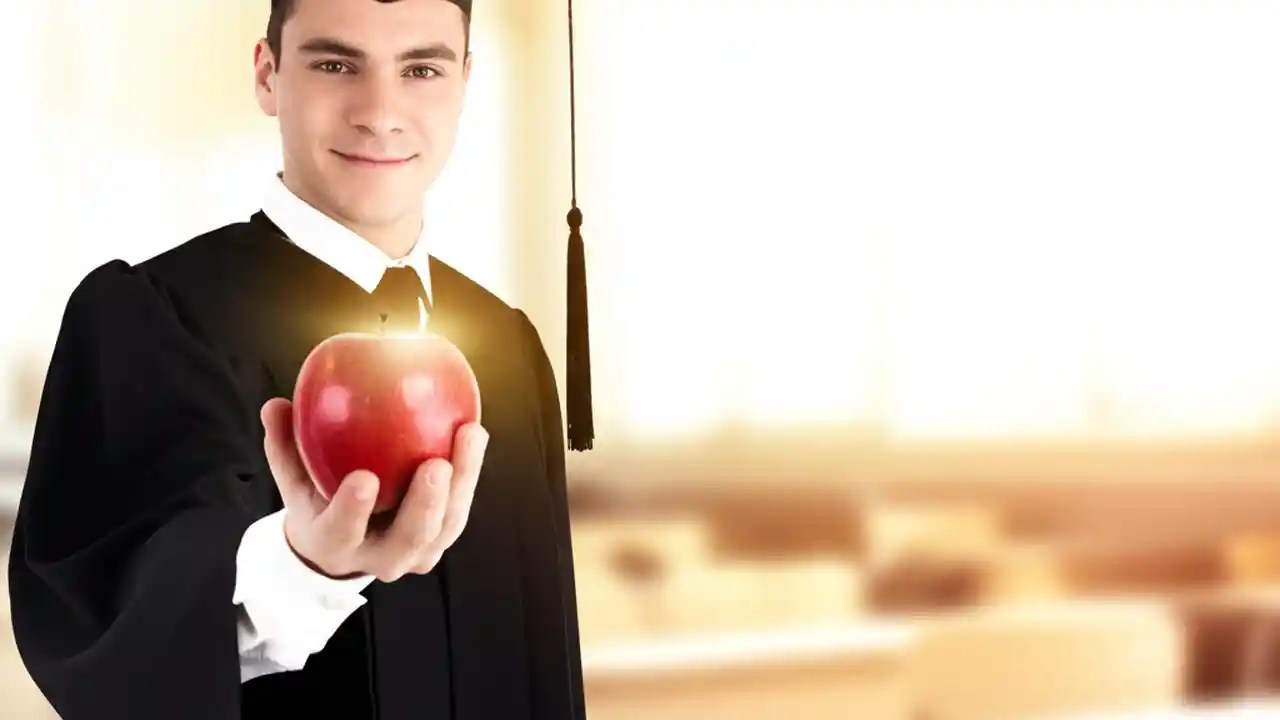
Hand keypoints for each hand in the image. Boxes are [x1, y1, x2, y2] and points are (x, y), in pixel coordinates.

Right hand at [259, 397, 488, 582]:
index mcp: (334, 544)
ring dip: (462, 483)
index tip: (364, 478)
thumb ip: (284, 445)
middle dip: (425, 505)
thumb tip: (274, 404)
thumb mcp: (293, 479)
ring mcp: (415, 555)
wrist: (342, 548)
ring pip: (445, 527)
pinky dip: (470, 475)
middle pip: (408, 539)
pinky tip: (474, 433)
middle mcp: (378, 558)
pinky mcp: (439, 541)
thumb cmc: (317, 502)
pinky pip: (459, 510)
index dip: (352, 511)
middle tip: (435, 464)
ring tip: (470, 435)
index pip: (341, 533)